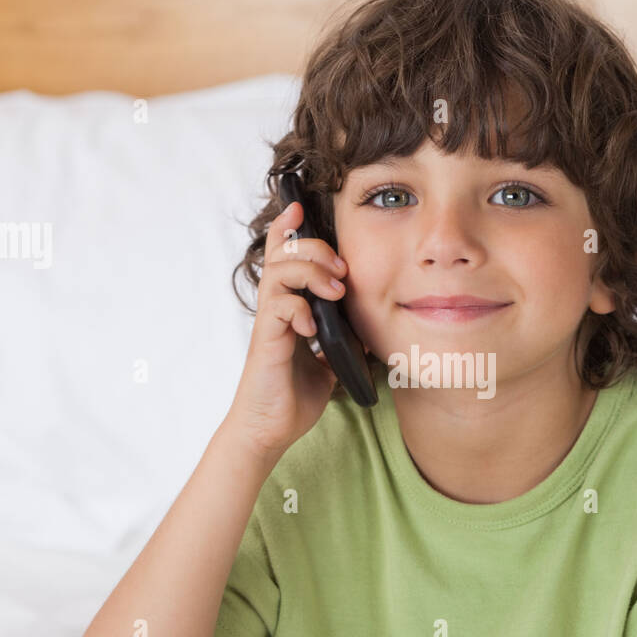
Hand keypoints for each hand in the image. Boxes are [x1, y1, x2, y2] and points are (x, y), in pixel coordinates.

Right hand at [226, 198, 349, 462]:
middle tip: (341, 267)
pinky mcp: (266, 342)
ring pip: (279, 272)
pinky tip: (311, 325)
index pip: (284, 256)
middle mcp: (276, 309)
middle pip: (283, 253)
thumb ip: (344, 338)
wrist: (270, 429)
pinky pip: (277, 307)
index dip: (289, 228)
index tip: (301, 207)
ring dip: (310, 271)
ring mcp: (270, 324)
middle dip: (314, 248)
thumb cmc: (294, 396)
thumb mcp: (332, 362)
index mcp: (289, 307)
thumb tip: (370, 325)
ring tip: (334, 289)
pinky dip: (297, 308)